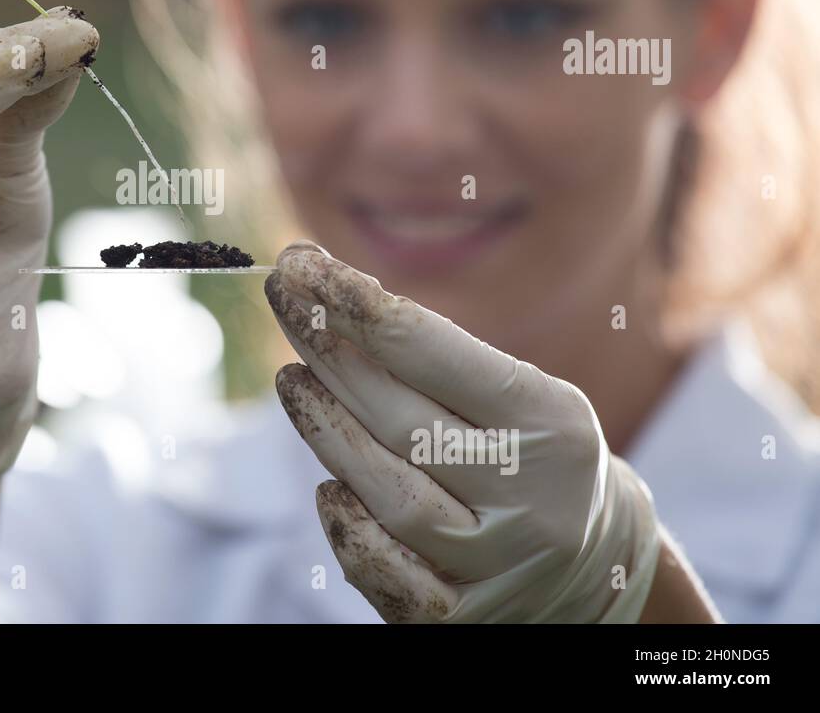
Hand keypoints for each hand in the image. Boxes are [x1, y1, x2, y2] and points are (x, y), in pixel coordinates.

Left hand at [265, 240, 660, 621]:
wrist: (600, 570)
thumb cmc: (532, 455)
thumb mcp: (519, 395)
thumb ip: (435, 358)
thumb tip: (324, 290)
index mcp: (550, 423)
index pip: (432, 351)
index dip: (355, 303)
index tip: (301, 264)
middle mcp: (530, 495)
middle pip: (401, 416)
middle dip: (328, 349)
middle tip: (284, 299)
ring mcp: (497, 564)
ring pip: (389, 493)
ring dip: (326, 430)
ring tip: (291, 379)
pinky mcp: (462, 619)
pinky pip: (386, 570)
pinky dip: (347, 525)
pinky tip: (328, 485)